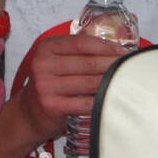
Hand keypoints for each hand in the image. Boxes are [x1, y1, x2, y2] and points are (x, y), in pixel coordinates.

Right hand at [14, 33, 130, 147]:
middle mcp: (43, 64)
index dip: (106, 47)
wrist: (27, 114)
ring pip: (89, 82)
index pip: (82, 43)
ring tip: (125, 82)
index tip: (122, 51)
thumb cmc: (48, 85)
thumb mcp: (55, 61)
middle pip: (88, 63)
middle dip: (112, 64)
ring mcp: (46, 86)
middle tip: (129, 67)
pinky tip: (111, 99)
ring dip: (110, 82)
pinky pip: (85, 102)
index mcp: (46, 48)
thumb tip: (114, 46)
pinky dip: (101, 101)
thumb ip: (77, 51)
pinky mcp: (52, 106)